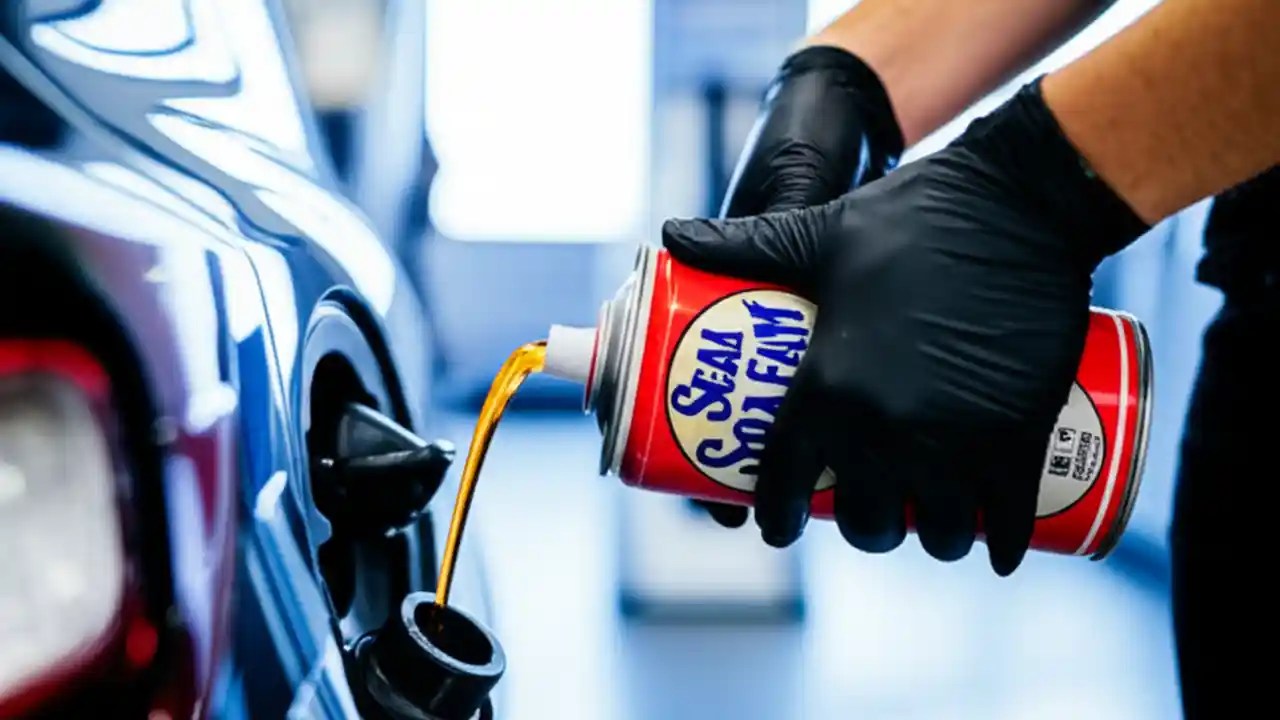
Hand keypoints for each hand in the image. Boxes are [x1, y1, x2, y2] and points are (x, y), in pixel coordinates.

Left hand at [665, 80, 1148, 574]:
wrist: (1021, 199)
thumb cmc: (912, 214)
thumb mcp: (819, 233)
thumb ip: (745, 245)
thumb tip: (671, 234)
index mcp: (826, 388)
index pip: (783, 483)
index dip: (775, 514)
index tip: (776, 522)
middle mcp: (885, 429)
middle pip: (864, 521)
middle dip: (860, 525)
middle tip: (862, 507)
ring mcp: (956, 441)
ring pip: (936, 531)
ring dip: (929, 536)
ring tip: (926, 518)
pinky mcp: (1019, 438)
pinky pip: (1007, 519)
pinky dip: (1001, 542)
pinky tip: (992, 547)